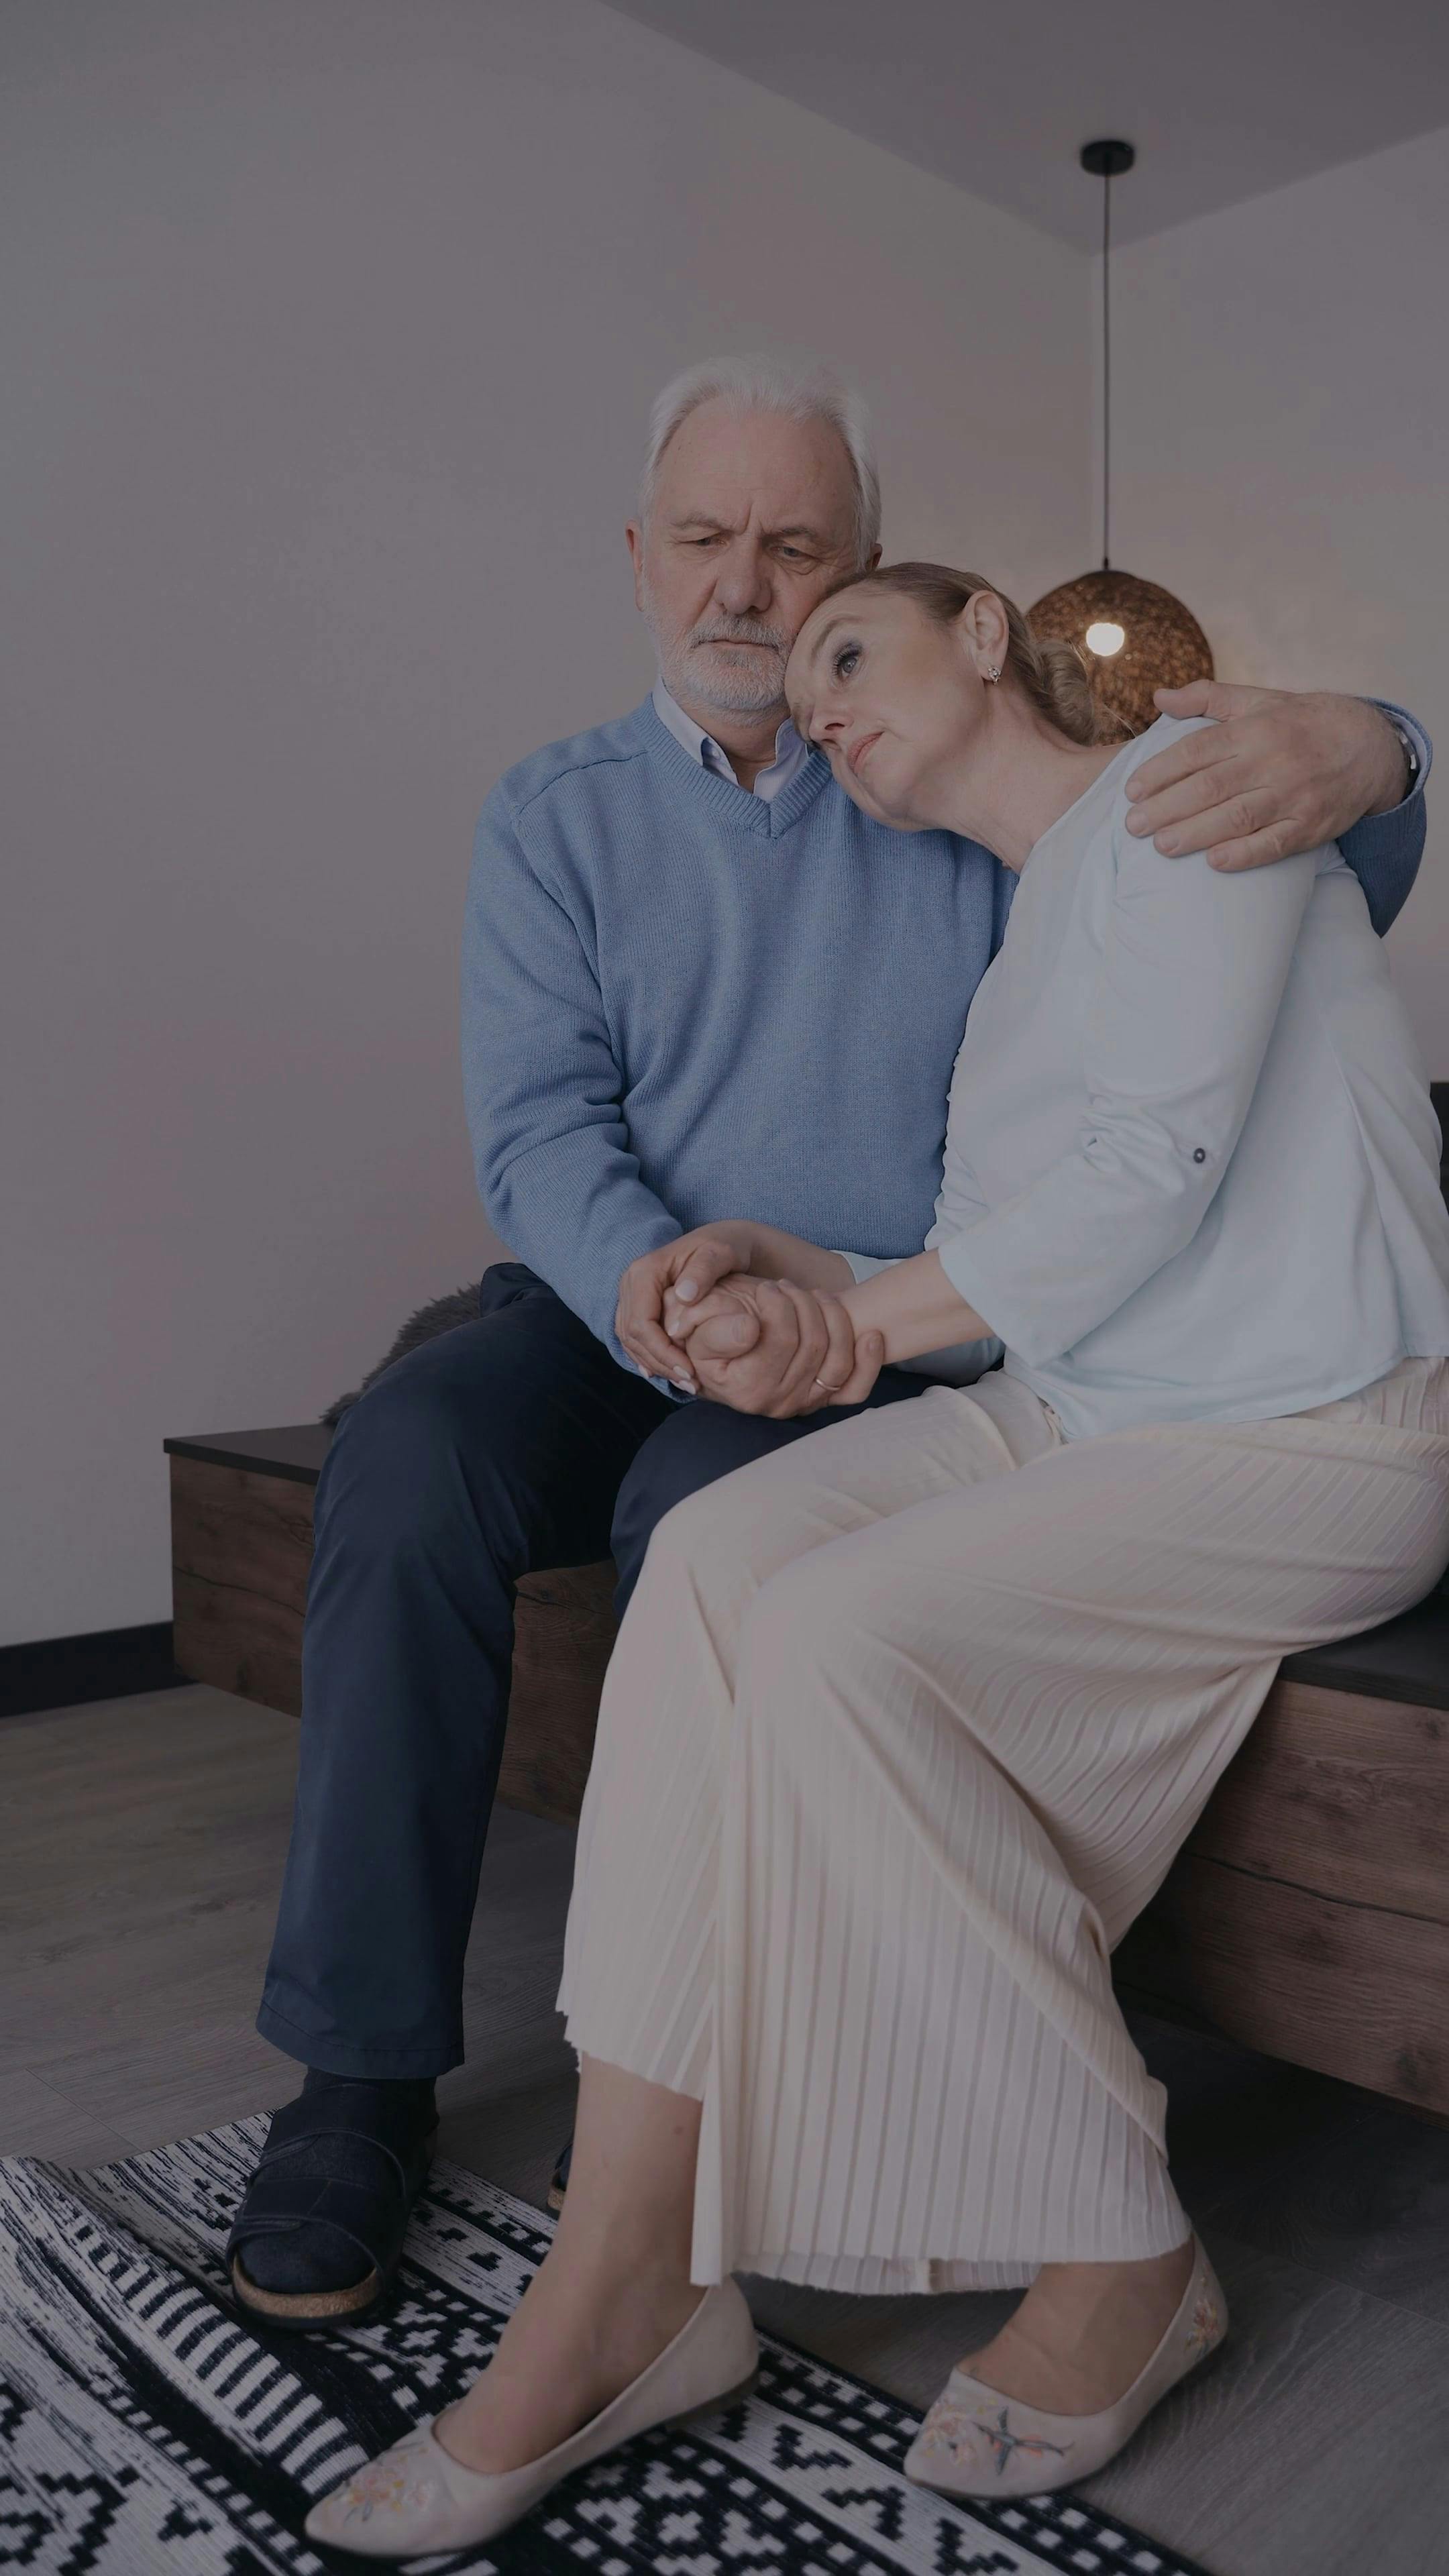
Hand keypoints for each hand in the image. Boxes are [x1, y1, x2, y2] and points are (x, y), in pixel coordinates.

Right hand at [616, 1223, 759, 1389]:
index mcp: (644, 1271)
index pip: (640, 1323)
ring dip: (657, 1365)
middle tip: (692, 1384)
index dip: (662, 1352)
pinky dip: (652, 1358)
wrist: (724, 1243)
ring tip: (687, 1383)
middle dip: (660, 1363)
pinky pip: (637, 1339)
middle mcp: (631, 1283)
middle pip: (632, 1336)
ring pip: (631, 1341)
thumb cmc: (725, 1248)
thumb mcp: (720, 1254)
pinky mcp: (640, 1307)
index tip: (690, 1372)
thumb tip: (683, 1296)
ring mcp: (633, 1296)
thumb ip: (704, 1272)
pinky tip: (670, 1374)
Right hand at [680, 1276, 883, 1416]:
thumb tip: (749, 1329)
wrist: (722, 1354)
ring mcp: (805, 1404)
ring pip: (838, 1362)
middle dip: (804, 1304)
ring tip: (814, 1296)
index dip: (779, 1304)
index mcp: (746, 1389)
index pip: (782, 1339)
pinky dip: (869, 1362)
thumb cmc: (709, 1336)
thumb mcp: (697, 1331)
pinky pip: (856, 1389)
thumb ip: (718, 1332)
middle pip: (814, 1345)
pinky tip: (872, 1336)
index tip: (768, 1287)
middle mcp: (778, 1404)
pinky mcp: (824, 1399)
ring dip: (833, 1319)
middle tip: (787, 1286)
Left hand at [1126, 682, 1410, 870]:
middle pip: (1211, 787)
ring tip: (1161, 846)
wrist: (1370, 745)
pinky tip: (1215, 862)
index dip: (1161, 771)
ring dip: (1196, 833)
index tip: (1132, 790)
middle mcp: (1273, 761)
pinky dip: (1245, 854)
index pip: (1198, 750)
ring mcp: (1294, 795)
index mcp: (1255, 730)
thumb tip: (1159, 696)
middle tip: (1133, 825)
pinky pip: (1275, 844)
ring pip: (1238, 817)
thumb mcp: (1259, 700)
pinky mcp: (1311, 825)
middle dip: (1167, 807)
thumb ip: (1207, 699)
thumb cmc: (1302, 722)